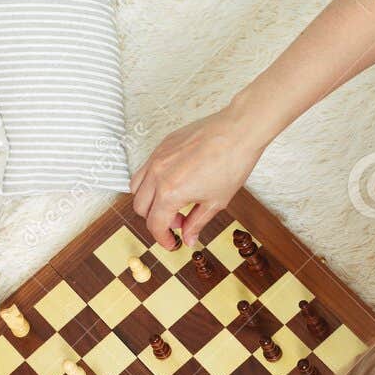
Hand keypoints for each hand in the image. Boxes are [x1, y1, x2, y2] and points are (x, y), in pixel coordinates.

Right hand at [130, 107, 265, 248]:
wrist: (238, 131)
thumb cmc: (231, 164)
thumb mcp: (215, 202)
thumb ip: (197, 222)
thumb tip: (188, 239)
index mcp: (170, 192)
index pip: (155, 224)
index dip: (163, 239)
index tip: (172, 243)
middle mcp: (157, 174)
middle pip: (141, 208)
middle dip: (156, 221)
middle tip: (178, 223)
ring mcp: (156, 157)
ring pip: (136, 187)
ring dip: (149, 201)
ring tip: (172, 202)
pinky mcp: (162, 145)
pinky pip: (145, 169)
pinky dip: (151, 182)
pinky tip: (174, 183)